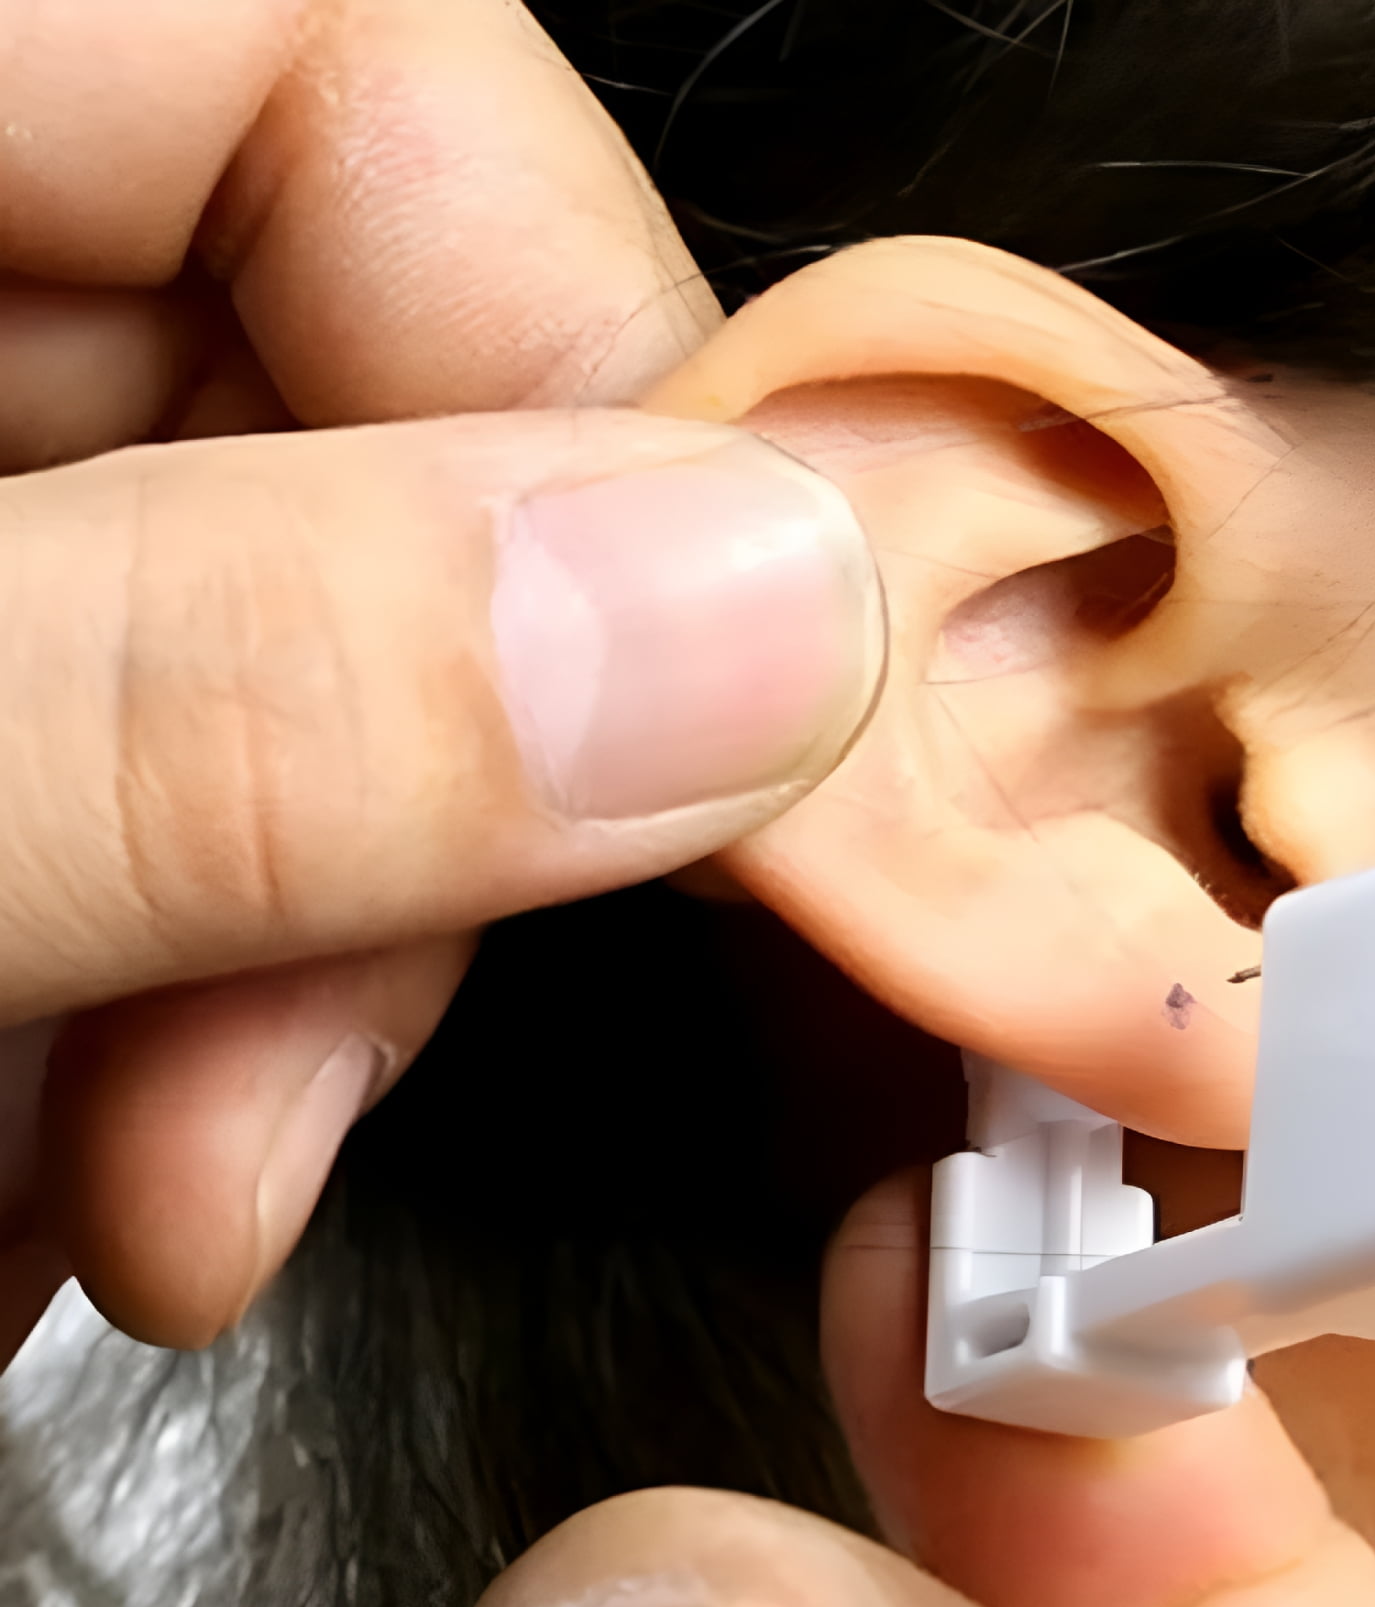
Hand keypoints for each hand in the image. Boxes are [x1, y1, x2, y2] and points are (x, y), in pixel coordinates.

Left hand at [0, 0, 884, 1367]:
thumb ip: (205, 704)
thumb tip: (758, 629)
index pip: (341, 55)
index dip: (574, 384)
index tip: (672, 751)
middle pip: (373, 414)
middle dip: (405, 809)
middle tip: (281, 1109)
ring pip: (331, 671)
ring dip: (295, 983)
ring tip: (147, 1195)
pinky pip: (210, 826)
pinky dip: (193, 1040)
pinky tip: (86, 1176)